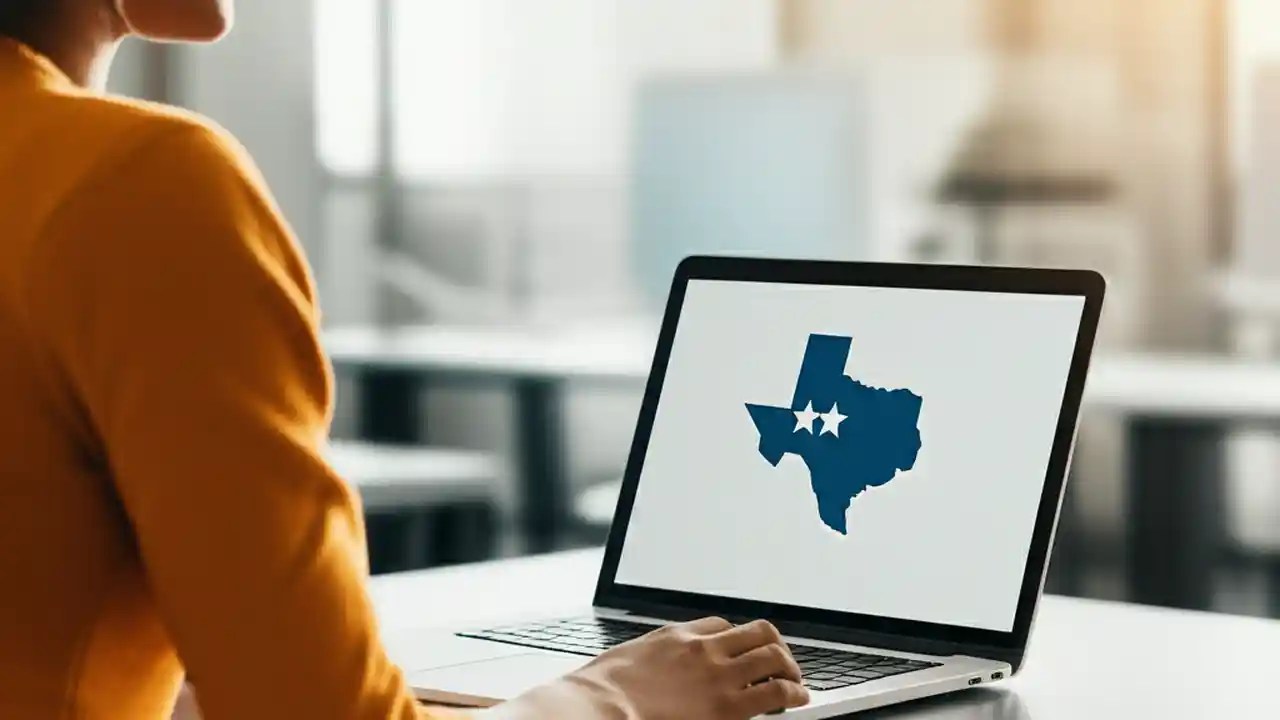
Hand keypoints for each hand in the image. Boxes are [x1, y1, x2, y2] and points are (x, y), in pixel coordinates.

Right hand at [487, 617, 808, 718]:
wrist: (598, 708)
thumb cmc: (599, 693)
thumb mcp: (625, 661)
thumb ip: (649, 659)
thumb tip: (649, 669)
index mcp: (675, 636)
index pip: (720, 625)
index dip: (736, 638)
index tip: (741, 649)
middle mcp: (702, 648)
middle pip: (756, 631)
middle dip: (774, 644)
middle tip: (781, 660)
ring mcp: (718, 674)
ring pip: (772, 655)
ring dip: (789, 666)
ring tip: (795, 680)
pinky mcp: (728, 705)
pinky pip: (775, 690)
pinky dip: (793, 692)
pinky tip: (798, 698)